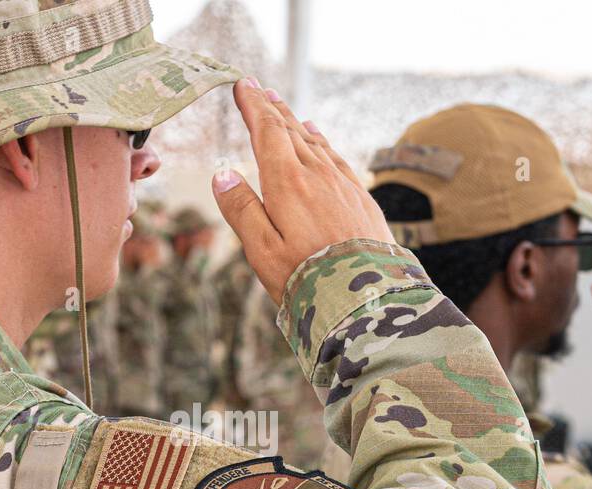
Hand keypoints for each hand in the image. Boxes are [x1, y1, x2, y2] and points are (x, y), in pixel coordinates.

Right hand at [212, 79, 394, 302]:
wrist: (368, 299)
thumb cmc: (308, 280)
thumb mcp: (262, 251)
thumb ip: (242, 210)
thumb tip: (222, 175)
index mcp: (287, 183)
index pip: (266, 132)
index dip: (253, 106)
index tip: (242, 86)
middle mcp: (317, 174)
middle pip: (290, 131)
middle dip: (271, 108)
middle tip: (257, 88)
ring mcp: (343, 184)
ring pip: (314, 142)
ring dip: (294, 121)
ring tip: (282, 107)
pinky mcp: (361, 199)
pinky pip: (336, 158)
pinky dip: (321, 141)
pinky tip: (317, 137)